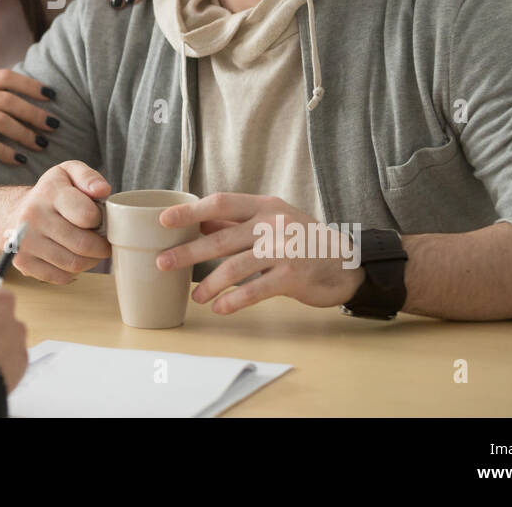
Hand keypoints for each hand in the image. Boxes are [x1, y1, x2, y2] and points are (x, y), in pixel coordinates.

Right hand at [0, 69, 56, 169]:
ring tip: (41, 144)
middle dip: (34, 112)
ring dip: (25, 133)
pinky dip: (6, 152)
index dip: (31, 85)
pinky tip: (18, 160)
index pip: (5, 77)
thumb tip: (22, 101)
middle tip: (54, 125)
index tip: (53, 96)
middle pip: (6, 99)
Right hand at [8, 161, 112, 283]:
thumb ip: (89, 177)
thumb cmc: (49, 194)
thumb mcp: (68, 173)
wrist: (13, 213)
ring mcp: (25, 242)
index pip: (87, 215)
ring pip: (74, 264)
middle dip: (100, 246)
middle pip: (83, 244)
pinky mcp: (23, 263)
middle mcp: (32, 217)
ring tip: (89, 249)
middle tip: (102, 241)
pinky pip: (61, 277)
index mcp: (49, 192)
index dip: (100, 219)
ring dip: (90, 260)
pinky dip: (72, 271)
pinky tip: (71, 257)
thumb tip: (103, 191)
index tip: (98, 218)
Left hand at [156, 193, 365, 314]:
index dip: (190, 211)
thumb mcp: (273, 221)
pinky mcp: (293, 276)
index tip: (163, 220)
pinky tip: (220, 308)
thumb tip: (198, 221)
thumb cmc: (303, 240)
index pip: (221, 202)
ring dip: (210, 284)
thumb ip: (237, 222)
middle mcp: (273, 224)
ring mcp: (284, 249)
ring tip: (196, 297)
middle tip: (162, 263)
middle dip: (188, 252)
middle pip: (221, 238)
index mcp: (264, 206)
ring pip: (235, 267)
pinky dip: (235, 301)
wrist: (348, 261)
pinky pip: (256, 290)